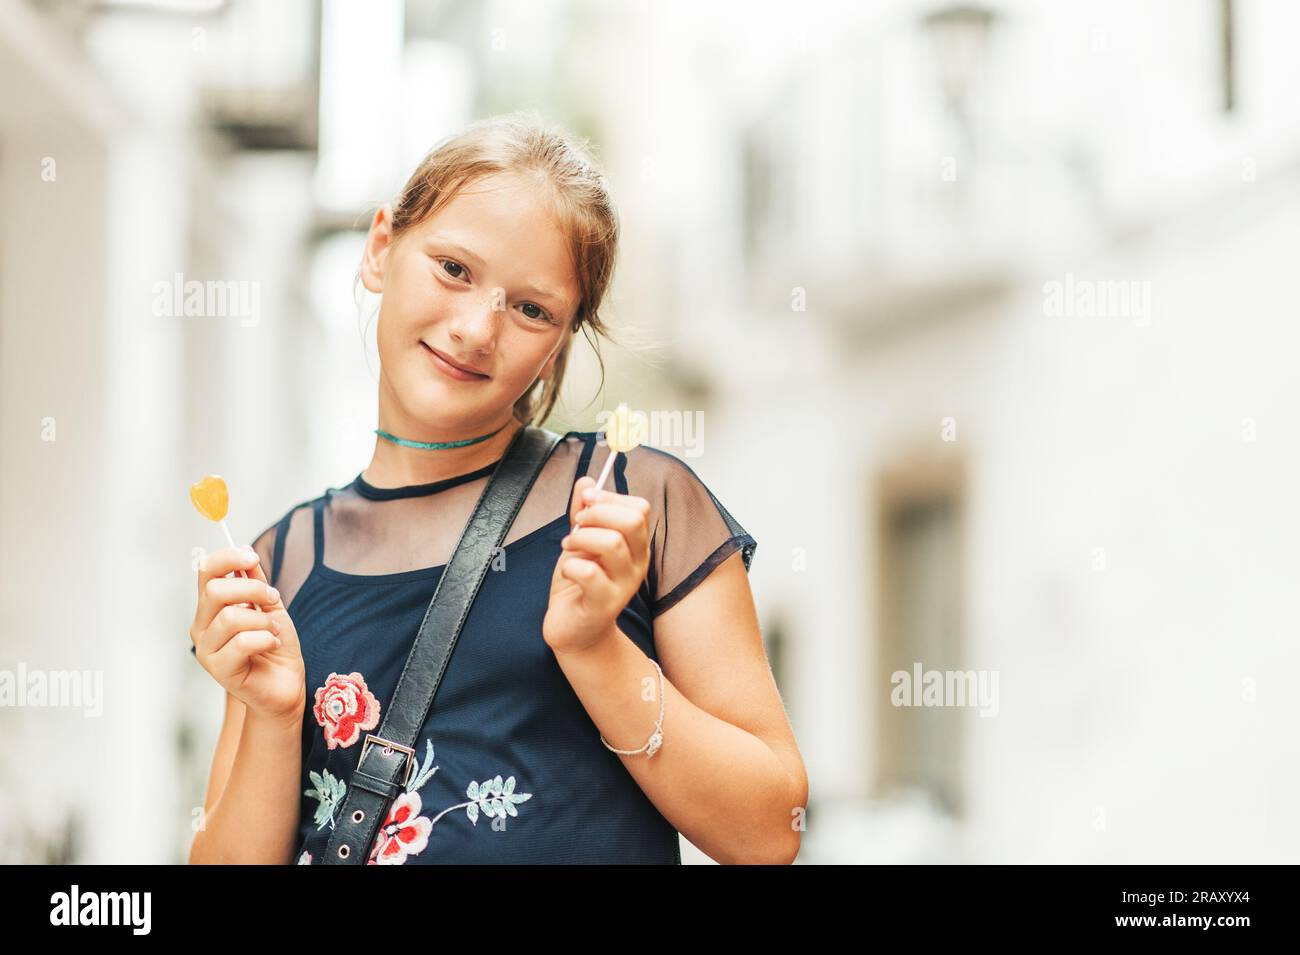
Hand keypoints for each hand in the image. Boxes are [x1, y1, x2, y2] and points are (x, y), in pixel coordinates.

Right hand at [190, 545, 305, 724]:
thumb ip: (256, 582)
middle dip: (253, 589)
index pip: (205, 573)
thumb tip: (245, 551)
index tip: (252, 557)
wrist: (285, 684)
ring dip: (263, 620)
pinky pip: (242, 642)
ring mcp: (206, 649)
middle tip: (272, 598)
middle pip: (216, 592)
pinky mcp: (218, 669)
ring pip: (230, 617)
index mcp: (210, 608)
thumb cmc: (275, 646)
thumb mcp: (269, 606)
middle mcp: (201, 627)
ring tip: (273, 630)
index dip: (227, 558)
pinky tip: (272, 645)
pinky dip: (265, 639)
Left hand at [543, 475, 650, 654]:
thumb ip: (584, 511)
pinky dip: (571, 566)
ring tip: (569, 548)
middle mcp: (638, 563)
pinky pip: (589, 573)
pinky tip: (568, 572)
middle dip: (596, 514)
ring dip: (581, 538)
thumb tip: (587, 480)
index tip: (586, 503)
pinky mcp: (604, 604)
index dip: (610, 497)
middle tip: (576, 527)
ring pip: (612, 543)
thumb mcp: (581, 540)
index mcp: (636, 545)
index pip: (640, 507)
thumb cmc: (579, 584)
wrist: (574, 630)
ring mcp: (624, 585)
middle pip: (632, 520)